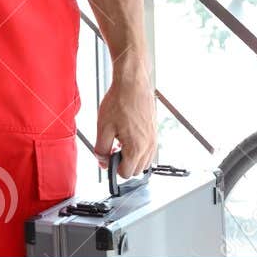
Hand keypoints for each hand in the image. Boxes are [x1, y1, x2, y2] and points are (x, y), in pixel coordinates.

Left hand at [94, 63, 156, 178]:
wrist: (133, 83)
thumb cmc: (119, 102)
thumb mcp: (103, 127)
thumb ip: (101, 149)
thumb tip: (102, 162)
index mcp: (136, 148)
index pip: (125, 173)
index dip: (113, 167)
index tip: (107, 156)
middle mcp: (149, 146)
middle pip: (136, 170)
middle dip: (123, 163)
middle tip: (113, 148)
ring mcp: (154, 139)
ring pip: (144, 162)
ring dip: (132, 158)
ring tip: (120, 141)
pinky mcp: (155, 132)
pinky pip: (148, 150)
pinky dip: (138, 149)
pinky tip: (128, 135)